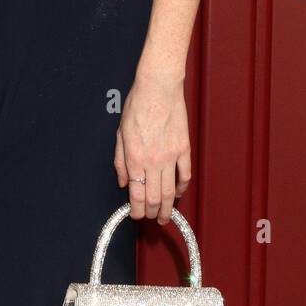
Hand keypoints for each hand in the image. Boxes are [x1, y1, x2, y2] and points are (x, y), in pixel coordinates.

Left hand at [114, 72, 190, 224]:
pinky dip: (182, 188)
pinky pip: (185, 175)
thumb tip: (123, 183)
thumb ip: (120, 161)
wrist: (158, 87)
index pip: (136, 194)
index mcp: (135, 157)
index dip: (136, 210)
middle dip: (151, 213)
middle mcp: (153, 161)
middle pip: (154, 198)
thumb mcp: (120, 133)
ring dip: (168, 208)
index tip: (136, 215)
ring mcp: (171, 156)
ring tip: (165, 216)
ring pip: (171, 192)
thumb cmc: (137, 106)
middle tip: (150, 218)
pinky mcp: (184, 149)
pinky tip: (178, 193)